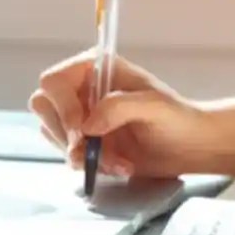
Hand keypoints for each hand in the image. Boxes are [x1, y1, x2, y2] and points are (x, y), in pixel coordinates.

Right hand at [27, 50, 210, 178]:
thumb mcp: (154, 105)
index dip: (62, 107)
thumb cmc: (178, 118)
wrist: (190, 147)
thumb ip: (119, 107)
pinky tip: (117, 165)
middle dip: (67, 135)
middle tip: (93, 152)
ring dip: (82, 154)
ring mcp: (80, 115)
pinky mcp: (84, 141)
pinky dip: (89, 165)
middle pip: (44, 107)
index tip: (82, 132)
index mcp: (95, 68)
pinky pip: (68, 154)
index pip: (54, 81)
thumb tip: (87, 126)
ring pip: (53, 134)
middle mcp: (82, 88)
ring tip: (117, 161)